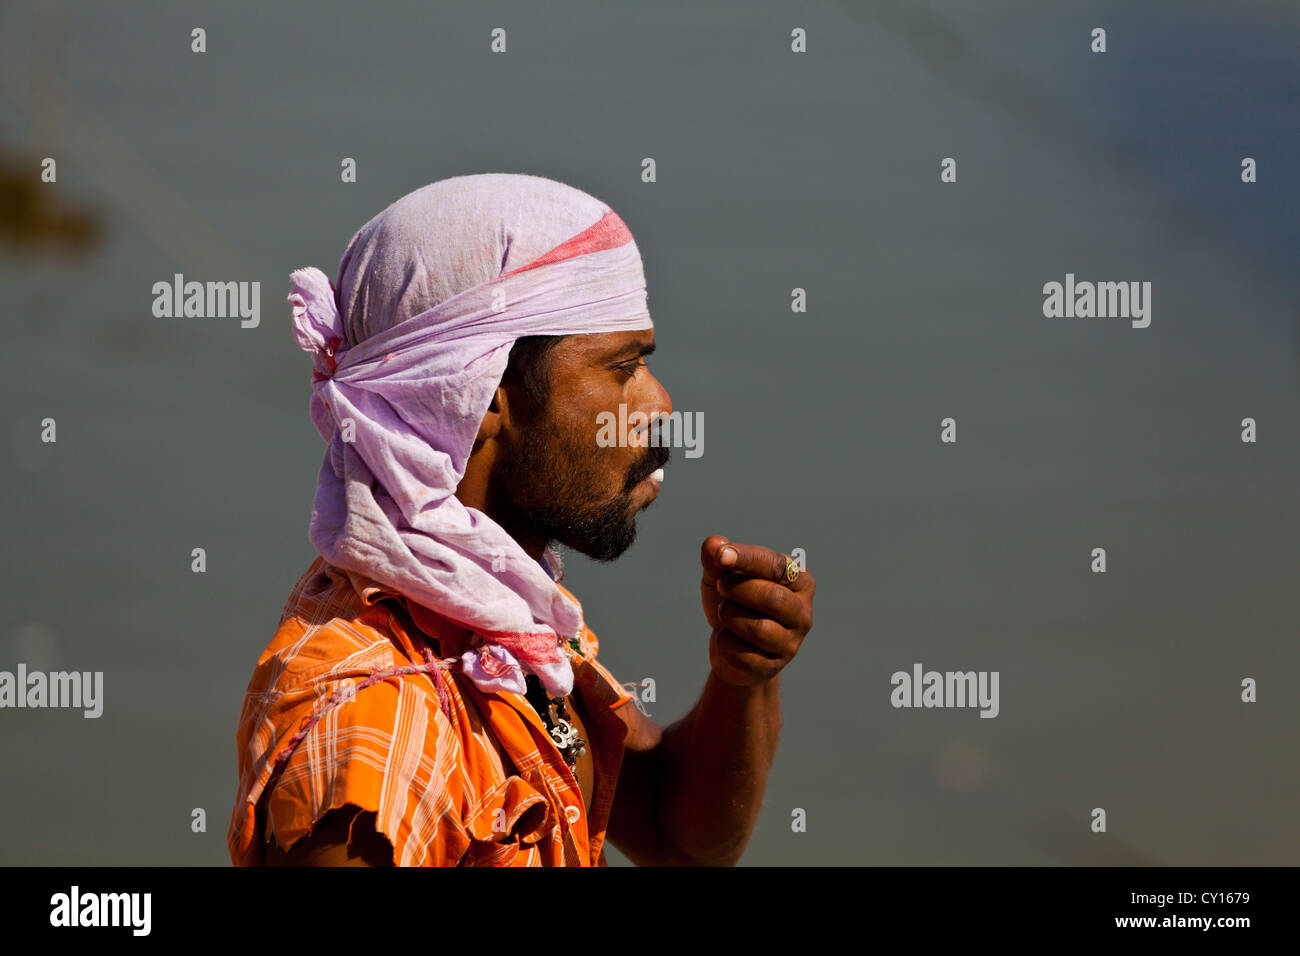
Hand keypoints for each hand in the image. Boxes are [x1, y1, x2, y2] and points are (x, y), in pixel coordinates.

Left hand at [699, 535, 814, 686]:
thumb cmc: (732, 601)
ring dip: (729, 616)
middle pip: (773, 598)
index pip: (776, 565)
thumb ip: (716, 558)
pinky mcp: (772, 667)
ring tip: (724, 612)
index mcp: (799, 580)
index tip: (721, 556)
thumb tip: (714, 544)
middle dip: (738, 590)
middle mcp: (802, 612)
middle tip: (722, 586)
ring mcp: (791, 643)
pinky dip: (724, 642)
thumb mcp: (721, 575)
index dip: (746, 558)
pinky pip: (743, 654)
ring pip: (758, 628)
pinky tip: (727, 638)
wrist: (729, 647)